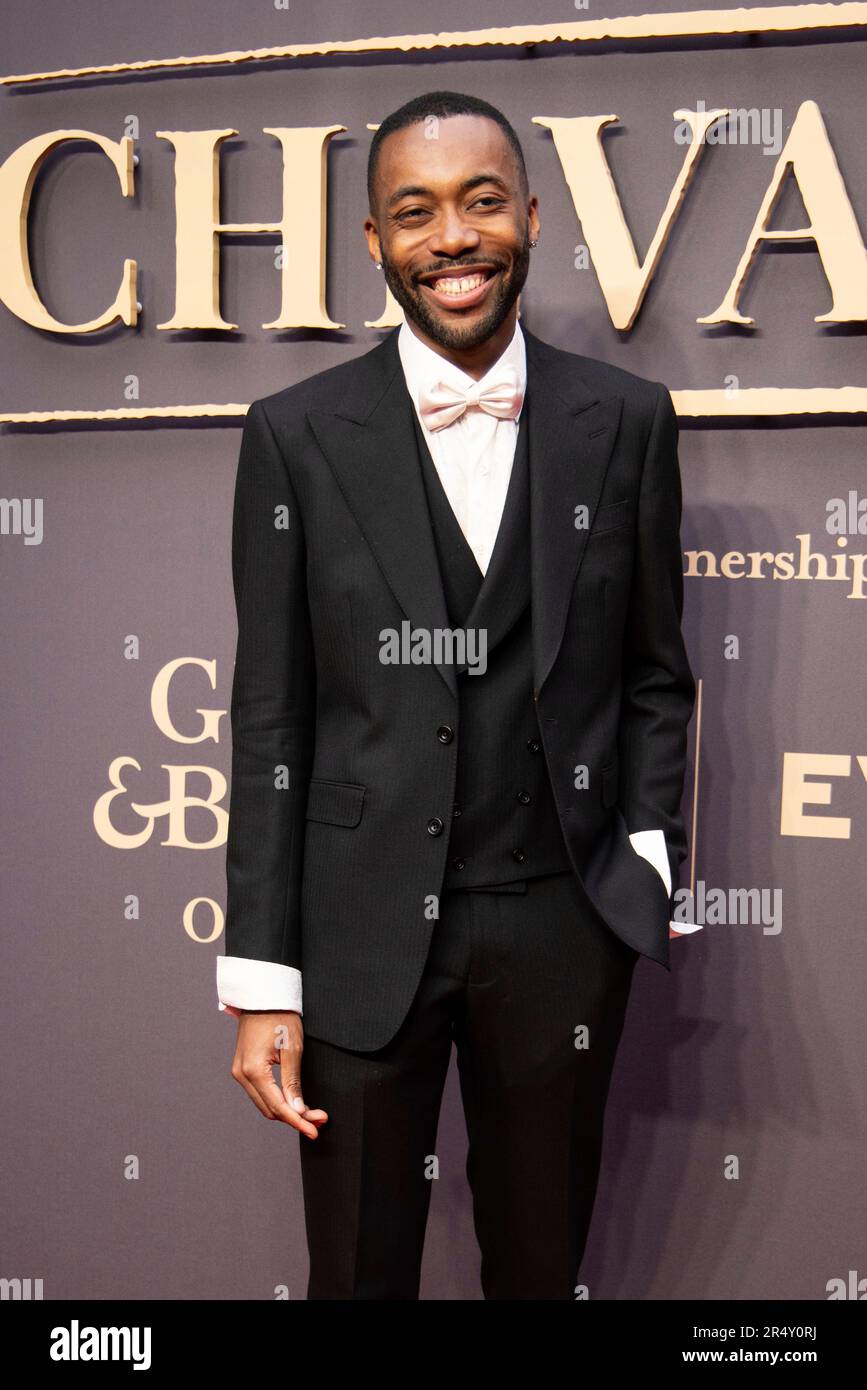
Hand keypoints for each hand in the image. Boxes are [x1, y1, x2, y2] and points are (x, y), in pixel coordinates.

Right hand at [230, 1011, 327, 1138]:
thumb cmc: (279, 1016)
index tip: (315, 1130)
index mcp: (253, 1071)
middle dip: (295, 1117)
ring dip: (287, 1111)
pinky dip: (277, 1100)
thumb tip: (298, 1110)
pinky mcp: (243, 1068)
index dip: (298, 1121)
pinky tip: (293, 1102)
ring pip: (264, 1103)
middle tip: (319, 1120)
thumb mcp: (292, 1049)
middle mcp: (242, 1075)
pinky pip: (260, 1092)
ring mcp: (240, 1072)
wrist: (262, 995)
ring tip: (311, 1113)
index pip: (278, 1107)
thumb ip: (293, 1082)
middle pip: (270, 1109)